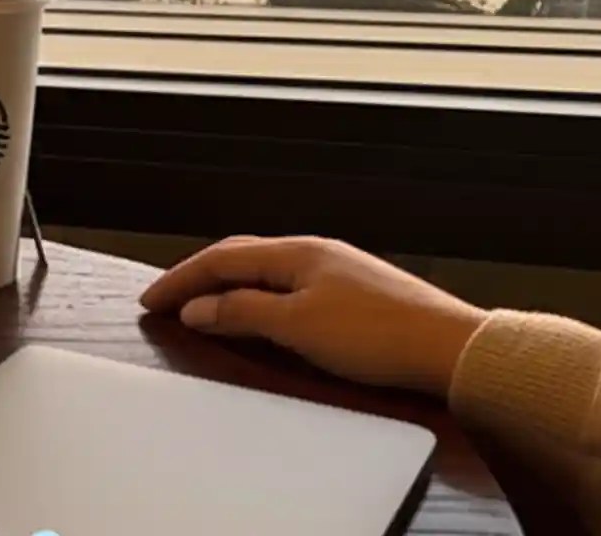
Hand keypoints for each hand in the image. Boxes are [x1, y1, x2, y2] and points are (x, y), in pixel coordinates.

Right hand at [140, 236, 488, 397]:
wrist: (452, 348)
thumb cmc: (375, 335)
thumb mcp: (298, 327)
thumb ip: (243, 313)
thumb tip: (197, 308)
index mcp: (296, 253)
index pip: (222, 258)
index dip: (180, 279)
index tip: (148, 300)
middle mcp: (314, 252)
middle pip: (241, 256)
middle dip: (198, 277)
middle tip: (166, 300)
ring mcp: (336, 270)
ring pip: (265, 271)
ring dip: (227, 286)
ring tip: (202, 306)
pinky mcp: (354, 292)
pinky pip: (287, 286)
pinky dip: (256, 297)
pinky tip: (259, 314)